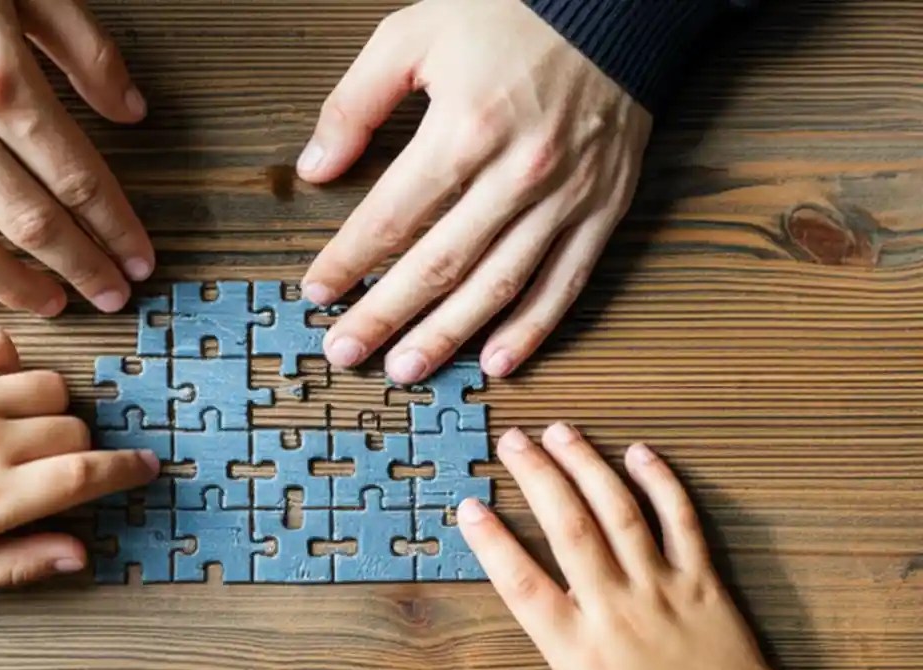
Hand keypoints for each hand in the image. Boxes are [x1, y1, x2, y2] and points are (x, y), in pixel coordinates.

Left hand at [0, 328, 157, 587]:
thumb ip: (20, 561)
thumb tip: (83, 553)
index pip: (87, 474)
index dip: (127, 469)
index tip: (146, 466)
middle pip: (74, 428)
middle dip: (75, 448)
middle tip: (45, 464)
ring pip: (49, 384)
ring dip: (47, 407)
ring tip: (16, 426)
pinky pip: (1, 345)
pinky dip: (9, 362)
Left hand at [297, 0, 651, 382]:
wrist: (618, 6)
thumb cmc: (513, 14)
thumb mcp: (414, 34)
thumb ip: (356, 101)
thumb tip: (316, 166)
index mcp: (466, 129)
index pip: (391, 216)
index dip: (349, 261)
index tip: (318, 293)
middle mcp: (518, 173)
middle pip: (438, 265)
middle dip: (385, 315)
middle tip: (346, 351)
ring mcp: (565, 198)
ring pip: (498, 286)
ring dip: (448, 336)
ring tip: (406, 369)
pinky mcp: (602, 210)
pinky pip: (565, 283)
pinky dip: (533, 329)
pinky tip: (498, 361)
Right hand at [457, 425, 895, 669]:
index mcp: (582, 652)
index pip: (524, 586)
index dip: (493, 544)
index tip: (469, 507)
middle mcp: (618, 611)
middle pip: (569, 529)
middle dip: (536, 477)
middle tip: (512, 441)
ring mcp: (662, 590)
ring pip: (618, 513)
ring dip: (586, 466)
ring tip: (560, 431)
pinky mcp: (704, 582)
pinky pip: (682, 522)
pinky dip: (661, 483)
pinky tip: (639, 452)